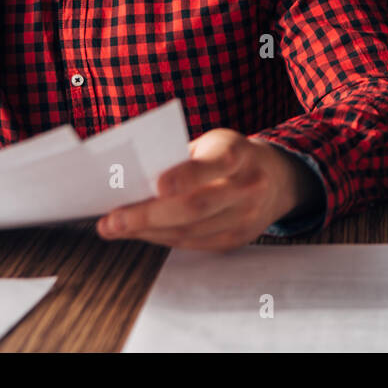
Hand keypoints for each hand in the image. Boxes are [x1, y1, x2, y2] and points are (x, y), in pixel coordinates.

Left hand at [95, 129, 315, 250]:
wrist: (274, 179)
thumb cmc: (226, 155)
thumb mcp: (211, 144)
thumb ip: (180, 159)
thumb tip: (129, 181)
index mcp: (239, 153)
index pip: (216, 163)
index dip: (188, 175)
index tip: (158, 185)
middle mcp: (248, 186)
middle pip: (196, 206)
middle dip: (149, 215)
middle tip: (112, 219)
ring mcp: (246, 217)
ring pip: (190, 231)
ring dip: (147, 232)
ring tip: (114, 227)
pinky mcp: (237, 238)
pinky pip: (193, 244)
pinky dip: (162, 239)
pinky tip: (141, 232)